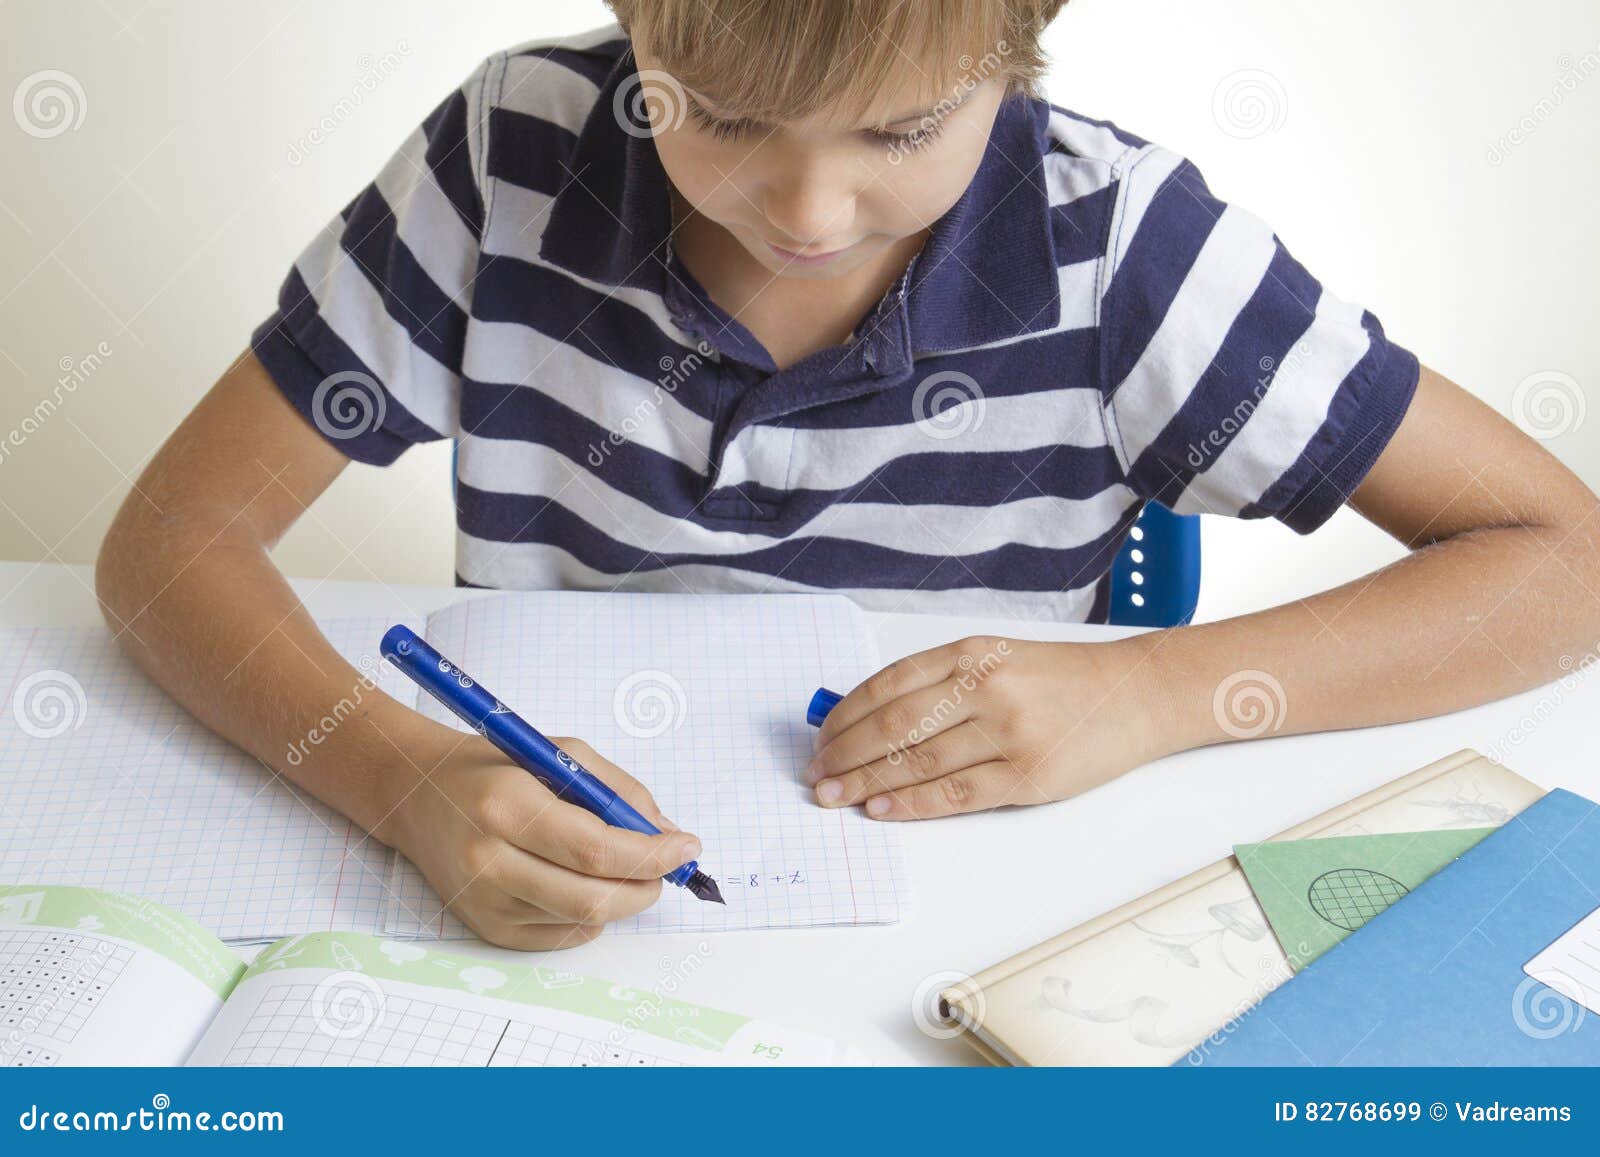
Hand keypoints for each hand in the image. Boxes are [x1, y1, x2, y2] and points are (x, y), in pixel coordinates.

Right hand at [386, 729, 698, 948]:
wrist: (418, 795)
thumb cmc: (496, 769)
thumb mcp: (560, 755)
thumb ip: (618, 792)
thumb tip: (668, 834)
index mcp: (507, 807)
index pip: (595, 850)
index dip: (651, 855)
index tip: (687, 847)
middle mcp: (489, 861)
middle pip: (593, 899)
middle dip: (646, 886)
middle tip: (666, 866)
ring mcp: (485, 902)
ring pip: (583, 922)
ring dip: (621, 898)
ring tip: (620, 866)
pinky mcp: (486, 929)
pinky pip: (562, 937)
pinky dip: (590, 916)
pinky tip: (582, 883)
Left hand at [805, 636, 1173, 819]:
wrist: (1136, 694)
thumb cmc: (1061, 680)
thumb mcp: (998, 659)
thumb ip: (941, 683)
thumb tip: (868, 719)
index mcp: (972, 652)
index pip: (888, 684)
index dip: (845, 715)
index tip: (820, 738)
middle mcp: (987, 687)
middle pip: (894, 725)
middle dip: (845, 754)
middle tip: (816, 775)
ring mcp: (1008, 732)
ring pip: (918, 762)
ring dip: (867, 783)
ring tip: (835, 796)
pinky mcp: (1028, 775)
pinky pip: (956, 794)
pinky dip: (912, 804)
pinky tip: (881, 809)